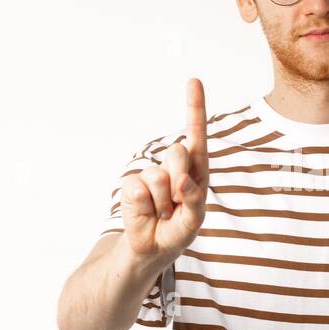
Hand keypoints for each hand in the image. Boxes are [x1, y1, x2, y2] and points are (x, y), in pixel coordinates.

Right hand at [120, 77, 207, 262]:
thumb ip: (193, 198)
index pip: (196, 135)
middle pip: (179, 153)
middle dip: (181, 183)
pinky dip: (146, 207)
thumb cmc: (177, 231)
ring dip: (164, 203)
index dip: (194, 108)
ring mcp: (150, 173)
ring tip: (162, 213)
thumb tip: (181, 180)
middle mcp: (173, 166)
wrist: (150, 248)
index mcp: (195, 169)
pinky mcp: (132, 184)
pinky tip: (147, 214)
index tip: (193, 81)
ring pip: (160, 177)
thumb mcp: (194, 219)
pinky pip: (140, 189)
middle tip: (175, 205)